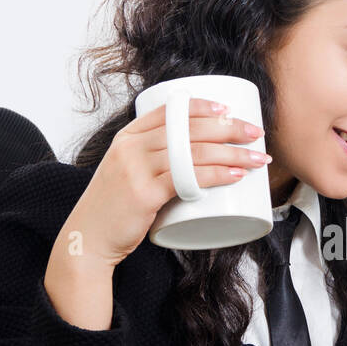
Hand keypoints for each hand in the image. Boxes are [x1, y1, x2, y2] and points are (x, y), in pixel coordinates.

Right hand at [59, 97, 271, 269]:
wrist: (89, 239)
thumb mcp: (127, 172)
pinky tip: (235, 175)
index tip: (228, 110)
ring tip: (258, 159)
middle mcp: (131, 147)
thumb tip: (195, 159)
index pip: (169, 110)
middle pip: (189, 128)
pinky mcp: (144, 194)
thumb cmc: (115, 209)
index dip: (202, 106)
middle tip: (256, 134)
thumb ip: (154, 161)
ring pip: (194, 152)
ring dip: (232, 153)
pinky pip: (188, 178)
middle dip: (229, 128)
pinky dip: (216, 175)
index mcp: (127, 137)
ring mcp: (136, 169)